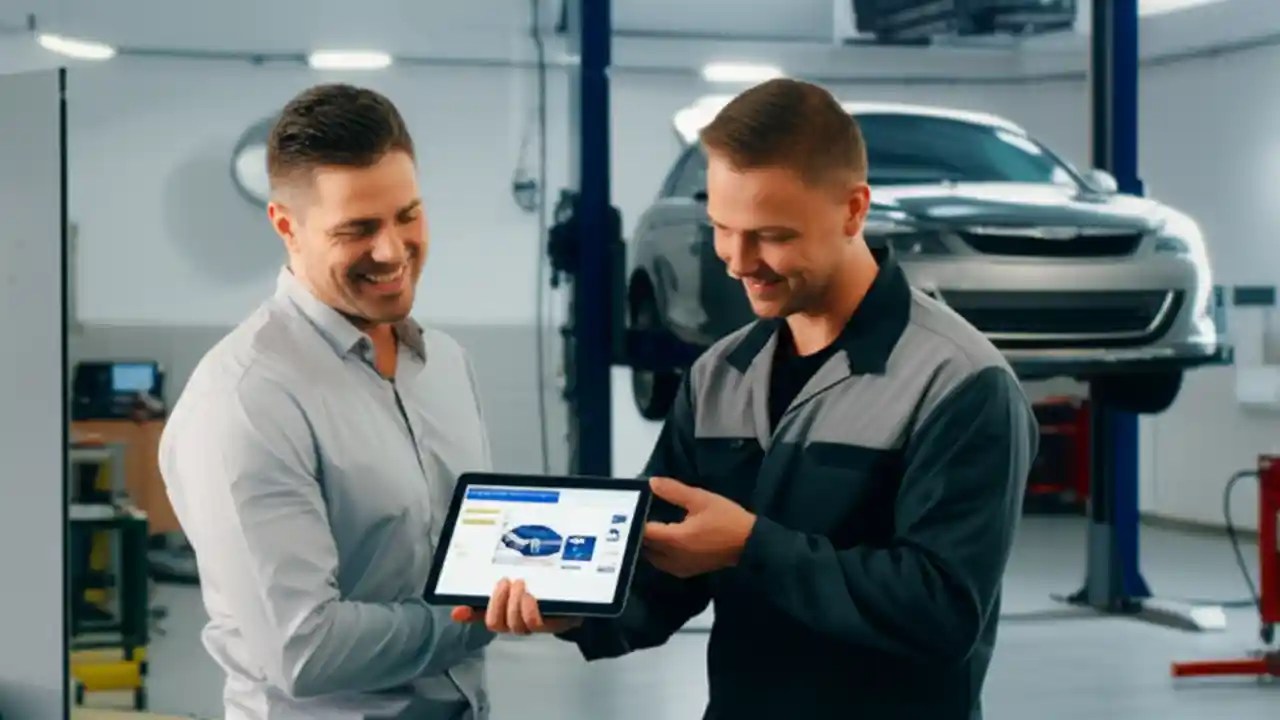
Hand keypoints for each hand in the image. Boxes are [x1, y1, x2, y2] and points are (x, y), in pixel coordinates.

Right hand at [450, 578, 582, 635]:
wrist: (580, 597)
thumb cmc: (546, 588)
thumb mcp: (522, 582)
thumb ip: (498, 587)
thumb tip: (461, 606)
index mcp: (506, 611)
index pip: (481, 616)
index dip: (469, 614)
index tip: (460, 608)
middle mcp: (516, 623)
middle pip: (495, 623)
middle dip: (497, 601)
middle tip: (506, 581)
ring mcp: (532, 626)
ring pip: (513, 624)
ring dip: (514, 603)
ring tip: (521, 584)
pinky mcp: (550, 625)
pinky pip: (533, 624)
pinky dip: (528, 609)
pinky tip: (531, 597)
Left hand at [642, 476, 756, 577]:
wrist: (750, 544)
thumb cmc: (727, 519)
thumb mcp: (701, 499)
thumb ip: (674, 491)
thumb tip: (652, 483)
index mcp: (674, 539)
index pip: (644, 531)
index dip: (636, 519)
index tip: (634, 507)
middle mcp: (673, 557)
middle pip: (645, 546)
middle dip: (640, 531)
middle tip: (639, 514)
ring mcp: (679, 567)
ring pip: (652, 557)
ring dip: (648, 544)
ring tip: (650, 526)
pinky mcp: (687, 571)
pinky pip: (663, 563)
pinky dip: (659, 553)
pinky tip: (664, 541)